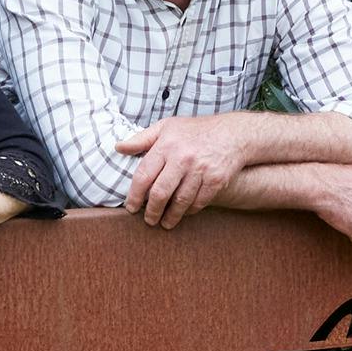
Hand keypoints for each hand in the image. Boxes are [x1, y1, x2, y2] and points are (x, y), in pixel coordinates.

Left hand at [113, 115, 256, 228]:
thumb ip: (142, 138)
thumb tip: (118, 147)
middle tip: (148, 220)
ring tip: (165, 223)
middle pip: (160, 193)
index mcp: (166, 144)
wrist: (233, 133)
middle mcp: (182, 157)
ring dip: (171, 216)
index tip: (131, 208)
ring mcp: (201, 169)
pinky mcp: (216, 179)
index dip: (135, 195)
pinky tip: (184, 213)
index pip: (143, 175)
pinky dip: (189, 210)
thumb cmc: (195, 130)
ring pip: (180, 201)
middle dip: (152, 211)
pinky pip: (199, 202)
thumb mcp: (167, 127)